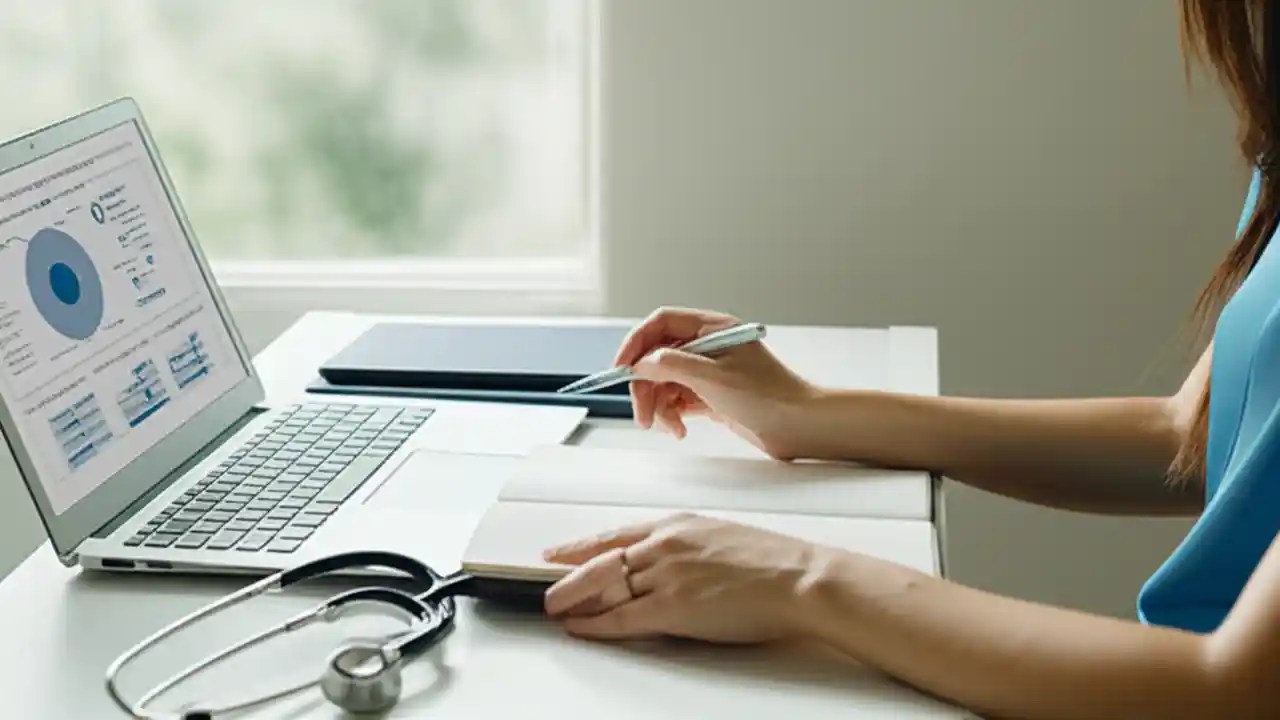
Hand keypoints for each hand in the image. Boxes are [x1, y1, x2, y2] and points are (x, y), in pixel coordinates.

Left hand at [542, 513, 833, 642]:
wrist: (800, 578)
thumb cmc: (774, 562)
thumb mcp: (722, 536)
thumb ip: (689, 546)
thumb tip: (671, 563)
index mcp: (678, 524)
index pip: (616, 535)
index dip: (582, 546)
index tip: (562, 551)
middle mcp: (665, 544)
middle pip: (600, 559)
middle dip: (566, 573)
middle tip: (545, 583)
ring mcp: (666, 574)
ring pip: (603, 587)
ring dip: (572, 600)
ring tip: (554, 609)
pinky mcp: (672, 606)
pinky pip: (620, 617)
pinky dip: (593, 624)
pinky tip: (578, 627)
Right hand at [617, 307, 817, 457]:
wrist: (800, 426)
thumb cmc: (771, 396)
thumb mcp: (714, 377)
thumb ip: (673, 365)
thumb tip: (643, 363)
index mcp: (712, 329)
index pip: (661, 323)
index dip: (636, 343)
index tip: (621, 367)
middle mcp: (709, 346)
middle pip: (658, 357)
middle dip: (646, 385)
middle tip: (642, 413)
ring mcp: (709, 371)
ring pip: (665, 382)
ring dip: (658, 404)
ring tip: (665, 426)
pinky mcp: (712, 395)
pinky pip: (678, 400)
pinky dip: (672, 414)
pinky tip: (679, 429)